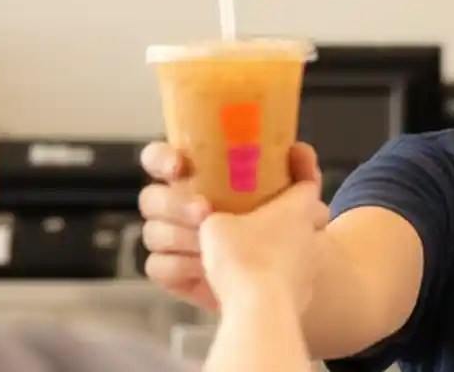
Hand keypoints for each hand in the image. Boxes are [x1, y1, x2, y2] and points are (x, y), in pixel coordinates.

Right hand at [137, 140, 323, 311]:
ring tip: (207, 246)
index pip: (160, 158)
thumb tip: (300, 151)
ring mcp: (174, 242)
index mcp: (202, 178)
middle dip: (175, 204)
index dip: (162, 159)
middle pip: (151, 198)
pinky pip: (159, 266)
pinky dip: (182, 267)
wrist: (271, 301)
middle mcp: (182, 209)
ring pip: (153, 231)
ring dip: (182, 236)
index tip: (181, 167)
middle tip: (203, 212)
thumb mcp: (297, 205)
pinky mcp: (173, 275)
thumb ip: (302, 176)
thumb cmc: (279, 244)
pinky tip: (204, 270)